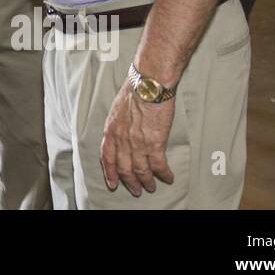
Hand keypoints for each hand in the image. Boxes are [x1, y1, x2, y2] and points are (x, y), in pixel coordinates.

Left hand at [99, 79, 175, 196]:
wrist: (148, 84)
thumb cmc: (134, 90)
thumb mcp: (117, 109)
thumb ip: (118, 124)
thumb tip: (122, 133)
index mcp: (111, 130)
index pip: (106, 157)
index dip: (110, 173)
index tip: (113, 183)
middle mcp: (122, 140)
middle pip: (124, 168)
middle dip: (130, 182)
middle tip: (136, 190)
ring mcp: (138, 143)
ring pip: (141, 171)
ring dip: (147, 181)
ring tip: (152, 187)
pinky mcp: (155, 143)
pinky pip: (159, 166)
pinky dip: (164, 174)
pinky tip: (168, 177)